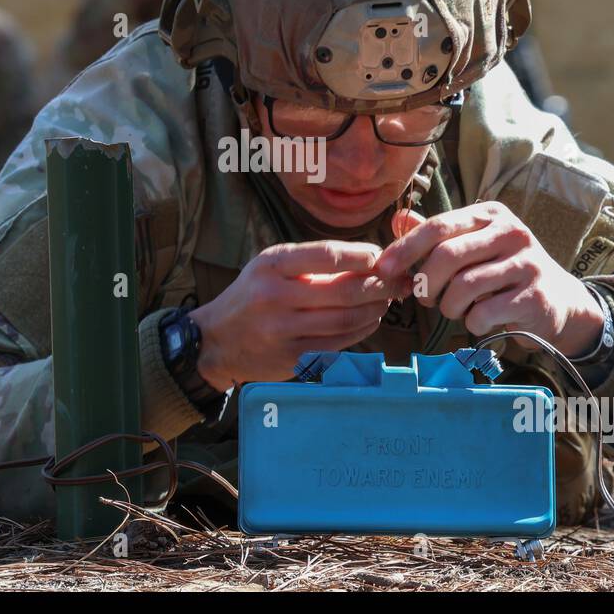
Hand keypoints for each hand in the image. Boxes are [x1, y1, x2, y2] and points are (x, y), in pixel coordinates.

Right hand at [189, 240, 405, 389]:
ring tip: (387, 299)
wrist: (216, 341)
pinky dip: (362, 329)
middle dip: (380, 285)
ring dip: (376, 309)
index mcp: (271, 266)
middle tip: (397, 282)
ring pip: (347, 320)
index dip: (362, 256)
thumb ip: (312, 261)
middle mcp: (275, 297)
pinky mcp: (292, 358)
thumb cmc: (252, 295)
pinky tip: (370, 319)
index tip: (380, 256)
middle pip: (344, 291)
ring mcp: (284, 331)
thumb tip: (370, 259)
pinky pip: (339, 343)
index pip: (327, 256)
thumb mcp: (269, 266)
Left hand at [374, 201, 604, 356]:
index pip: (438, 226)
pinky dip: (472, 323)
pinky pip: (484, 313)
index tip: (382, 269)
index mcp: (490, 214)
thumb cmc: (503, 271)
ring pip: (464, 287)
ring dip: (449, 306)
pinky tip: (479, 321)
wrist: (558, 300)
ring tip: (456, 309)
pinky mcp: (535, 296)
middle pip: (448, 255)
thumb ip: (437, 234)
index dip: (405, 249)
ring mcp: (527, 263)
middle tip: (425, 299)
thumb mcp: (473, 245)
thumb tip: (398, 218)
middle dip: (425, 283)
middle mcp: (512, 232)